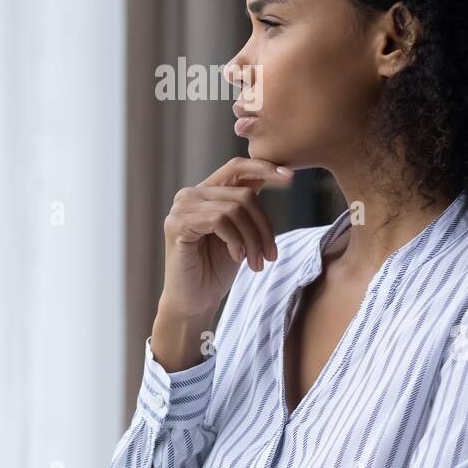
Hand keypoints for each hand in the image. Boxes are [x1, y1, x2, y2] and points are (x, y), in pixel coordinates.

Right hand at [160, 157, 292, 318]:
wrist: (195, 301)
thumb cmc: (217, 268)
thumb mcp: (241, 232)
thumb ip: (249, 206)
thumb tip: (279, 173)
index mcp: (207, 192)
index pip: (237, 167)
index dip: (264, 166)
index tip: (290, 175)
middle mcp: (191, 194)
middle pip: (244, 194)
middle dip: (264, 227)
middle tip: (271, 256)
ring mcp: (181, 208)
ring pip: (235, 208)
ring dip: (253, 240)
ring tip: (256, 263)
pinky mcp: (177, 224)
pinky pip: (219, 220)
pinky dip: (236, 240)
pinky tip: (237, 258)